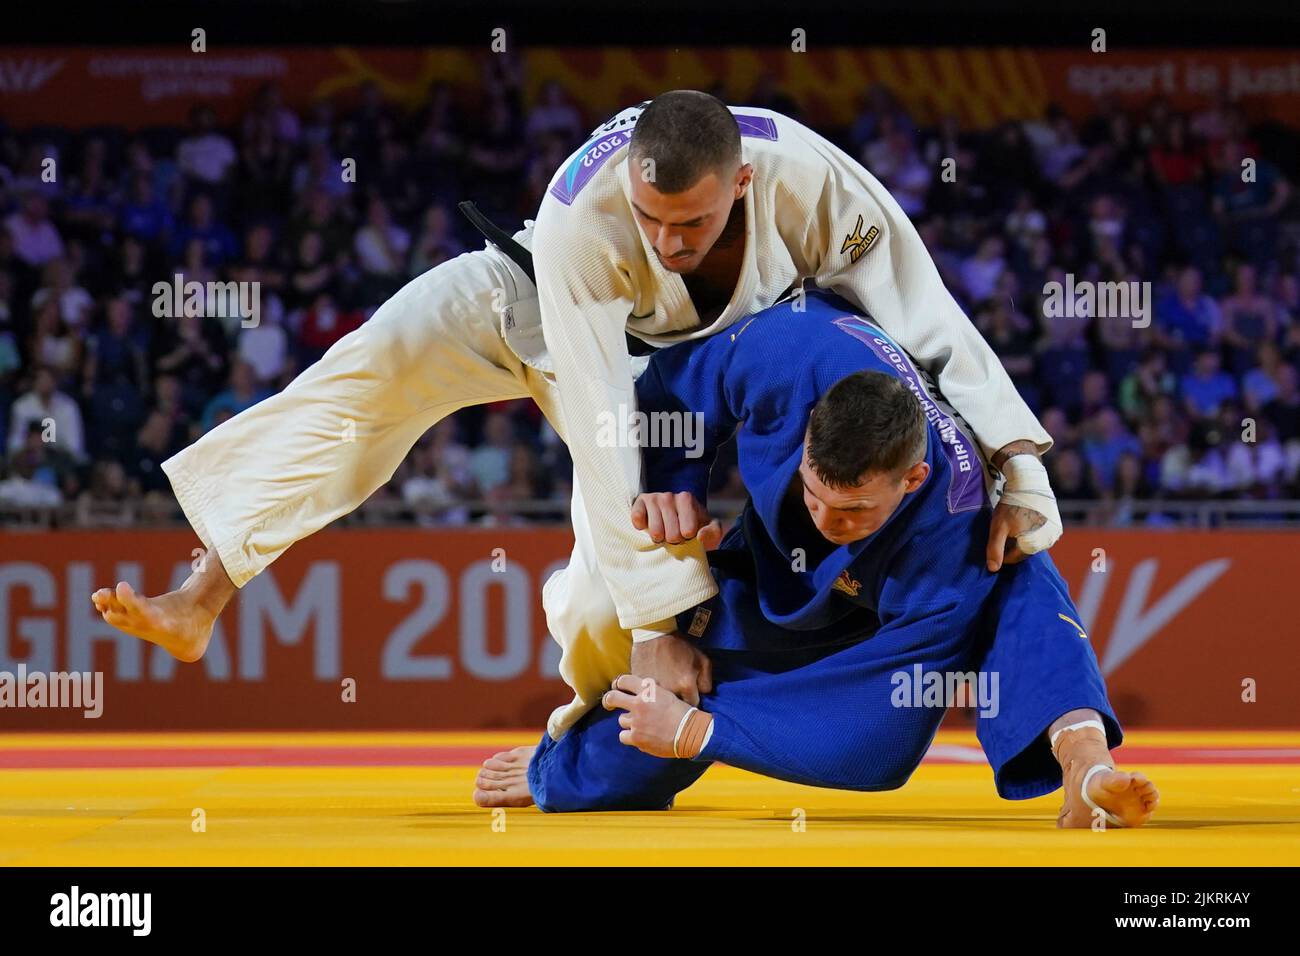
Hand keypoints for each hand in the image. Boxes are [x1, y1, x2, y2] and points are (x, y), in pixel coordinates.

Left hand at [602, 673, 697, 758]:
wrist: (690, 733)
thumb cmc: (683, 713)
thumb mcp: (668, 694)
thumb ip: (651, 692)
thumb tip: (641, 690)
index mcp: (649, 690)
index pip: (624, 680)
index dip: (618, 683)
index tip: (617, 687)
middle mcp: (640, 703)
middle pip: (613, 698)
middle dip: (609, 700)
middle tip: (609, 703)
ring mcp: (637, 721)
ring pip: (621, 720)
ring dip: (629, 722)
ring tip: (642, 725)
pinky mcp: (636, 737)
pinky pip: (623, 736)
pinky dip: (629, 736)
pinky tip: (640, 736)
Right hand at [630, 632, 711, 706]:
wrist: (654, 634)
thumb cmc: (680, 646)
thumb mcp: (702, 660)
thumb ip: (707, 682)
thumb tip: (703, 695)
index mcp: (686, 685)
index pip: (692, 705)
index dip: (691, 699)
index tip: (689, 695)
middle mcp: (669, 691)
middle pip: (675, 706)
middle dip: (678, 700)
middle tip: (676, 689)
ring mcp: (652, 689)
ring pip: (660, 703)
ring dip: (663, 698)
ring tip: (664, 687)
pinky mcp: (640, 686)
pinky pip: (647, 695)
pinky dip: (650, 692)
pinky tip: (652, 682)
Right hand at [631, 491, 721, 548]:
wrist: (676, 522)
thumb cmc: (695, 527)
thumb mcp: (711, 531)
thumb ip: (712, 533)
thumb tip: (700, 537)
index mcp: (687, 499)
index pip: (687, 531)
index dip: (687, 538)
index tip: (687, 535)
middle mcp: (669, 496)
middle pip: (671, 534)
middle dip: (673, 540)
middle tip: (673, 536)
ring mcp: (653, 498)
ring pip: (656, 531)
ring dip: (659, 538)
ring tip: (662, 534)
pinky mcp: (640, 503)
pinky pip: (638, 518)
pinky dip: (641, 527)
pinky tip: (646, 528)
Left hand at [987, 448, 1062, 570]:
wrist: (1029, 482)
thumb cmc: (1011, 505)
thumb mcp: (998, 527)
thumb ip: (995, 549)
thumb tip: (993, 570)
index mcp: (1032, 546)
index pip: (1013, 558)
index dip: (1002, 552)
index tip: (996, 540)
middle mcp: (1047, 543)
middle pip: (1024, 551)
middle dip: (1013, 545)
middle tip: (1005, 532)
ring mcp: (1054, 535)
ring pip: (1033, 544)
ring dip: (1023, 539)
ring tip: (1015, 525)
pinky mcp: (1058, 526)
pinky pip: (1042, 536)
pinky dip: (1033, 532)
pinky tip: (1025, 521)